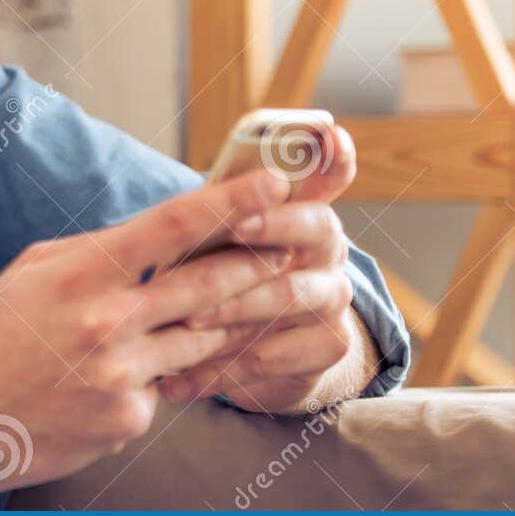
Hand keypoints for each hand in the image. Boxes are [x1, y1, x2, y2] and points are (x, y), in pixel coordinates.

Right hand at [0, 170, 296, 501]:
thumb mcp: (31, 274)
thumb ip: (93, 253)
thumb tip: (150, 236)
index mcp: (81, 274)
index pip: (171, 227)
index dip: (228, 202)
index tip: (270, 184)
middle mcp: (107, 321)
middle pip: (206, 284)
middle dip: (256, 262)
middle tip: (289, 245)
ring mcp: (121, 373)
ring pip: (200, 339)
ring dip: (218, 324)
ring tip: (230, 310)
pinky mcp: (128, 418)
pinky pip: (165, 387)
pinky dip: (158, 377)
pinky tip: (121, 379)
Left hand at [158, 129, 380, 413]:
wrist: (259, 350)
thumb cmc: (223, 272)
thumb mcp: (215, 235)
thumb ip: (218, 209)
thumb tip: (201, 193)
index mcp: (303, 208)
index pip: (331, 171)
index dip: (332, 156)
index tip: (327, 137)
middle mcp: (328, 247)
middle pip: (315, 226)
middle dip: (270, 225)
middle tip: (233, 227)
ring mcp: (333, 296)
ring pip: (289, 293)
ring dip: (234, 305)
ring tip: (186, 321)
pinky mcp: (328, 345)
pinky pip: (277, 354)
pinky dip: (224, 367)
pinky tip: (181, 378)